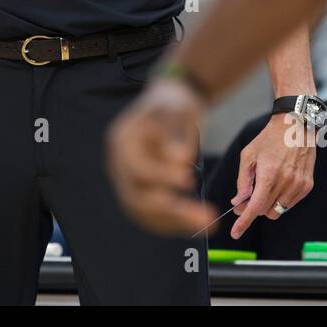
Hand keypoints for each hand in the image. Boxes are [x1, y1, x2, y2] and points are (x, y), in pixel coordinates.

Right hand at [106, 77, 215, 234]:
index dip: (161, 177)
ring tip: (208, 223)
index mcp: (122, 140)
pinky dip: (172, 223)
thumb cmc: (174, 103)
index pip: (137, 167)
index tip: (189, 180)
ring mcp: (126, 181)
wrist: (169, 105)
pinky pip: (150, 215)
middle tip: (206, 216)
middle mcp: (118, 165)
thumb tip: (181, 159)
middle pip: (139, 196)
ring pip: (144, 212)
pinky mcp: (138, 193)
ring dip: (175, 222)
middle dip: (173, 210)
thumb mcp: (178, 109)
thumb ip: (176, 133)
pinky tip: (196, 223)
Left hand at [227, 115, 316, 239]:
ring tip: (266, 184)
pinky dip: (280, 199)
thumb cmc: (269, 139)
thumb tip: (238, 201)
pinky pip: (289, 204)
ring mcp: (298, 185)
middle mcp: (286, 182)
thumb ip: (242, 180)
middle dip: (253, 207)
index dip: (244, 222)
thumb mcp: (248, 155)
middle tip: (247, 196)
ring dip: (268, 204)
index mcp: (269, 174)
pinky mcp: (307, 186)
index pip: (255, 207)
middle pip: (264, 210)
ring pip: (278, 210)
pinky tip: (279, 182)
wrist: (295, 127)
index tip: (236, 233)